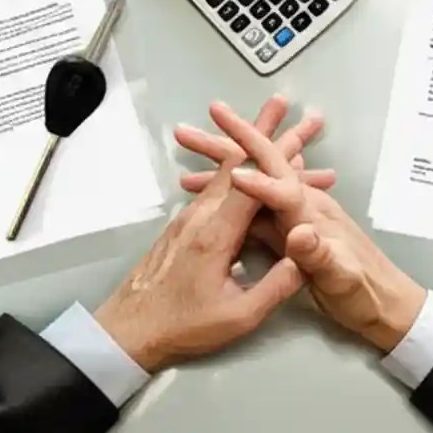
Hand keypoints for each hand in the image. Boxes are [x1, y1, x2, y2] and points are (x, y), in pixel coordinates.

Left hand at [92, 97, 320, 371]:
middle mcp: (201, 215)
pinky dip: (239, 171)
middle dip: (263, 132)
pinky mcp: (184, 226)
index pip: (253, 183)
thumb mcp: (238, 316)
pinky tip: (249, 171)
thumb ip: (276, 286)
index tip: (298, 133)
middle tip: (283, 102)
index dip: (277, 156)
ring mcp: (189, 217)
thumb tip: (304, 256)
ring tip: (269, 123)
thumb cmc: (183, 325)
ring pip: (226, 172)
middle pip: (237, 162)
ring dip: (249, 146)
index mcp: (217, 233)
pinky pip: (217, 189)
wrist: (128, 330)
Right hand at [208, 102, 426, 352]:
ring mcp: (295, 214)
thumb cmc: (365, 293)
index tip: (232, 175)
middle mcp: (303, 206)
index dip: (258, 182)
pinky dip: (234, 186)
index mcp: (313, 215)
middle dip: (239, 138)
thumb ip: (320, 255)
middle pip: (267, 163)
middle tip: (213, 109)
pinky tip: (219, 179)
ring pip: (256, 177)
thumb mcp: (343, 278)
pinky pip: (255, 200)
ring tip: (193, 138)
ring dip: (228, 156)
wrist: (385, 305)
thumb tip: (299, 232)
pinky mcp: (289, 228)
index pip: (283, 189)